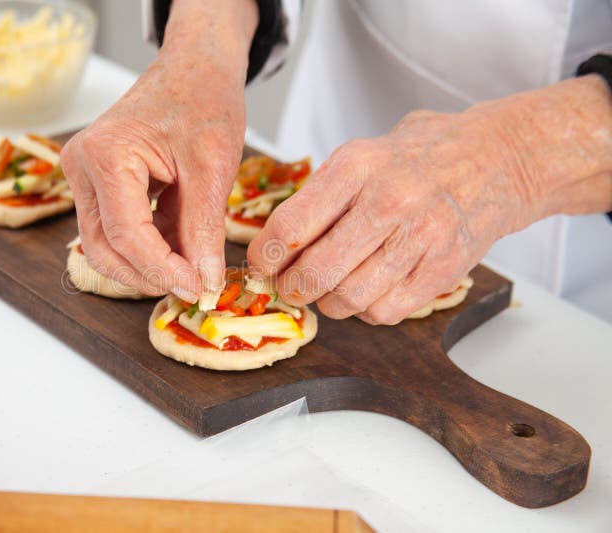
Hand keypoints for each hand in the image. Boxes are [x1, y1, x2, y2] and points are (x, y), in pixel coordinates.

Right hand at [61, 0, 257, 300]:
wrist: (195, 68)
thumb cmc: (203, 100)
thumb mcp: (212, 167)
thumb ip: (203, 228)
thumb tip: (203, 281)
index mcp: (106, 155)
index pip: (124, 234)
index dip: (161, 269)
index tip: (196, 287)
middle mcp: (83, 167)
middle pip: (103, 247)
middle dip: (147, 275)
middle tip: (191, 286)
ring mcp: (86, 176)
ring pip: (106, 244)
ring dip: (147, 264)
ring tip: (191, 266)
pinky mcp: (99, 184)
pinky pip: (116, 228)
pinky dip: (148, 245)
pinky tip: (181, 246)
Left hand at [248, 76, 611, 323]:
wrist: (496, 159)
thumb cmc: (417, 159)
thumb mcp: (361, 155)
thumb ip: (319, 196)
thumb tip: (273, 244)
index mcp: (357, 166)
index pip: (290, 226)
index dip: (265, 256)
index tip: (261, 265)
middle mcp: (389, 200)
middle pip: (316, 270)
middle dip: (292, 288)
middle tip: (289, 287)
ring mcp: (421, 236)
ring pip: (349, 298)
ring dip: (328, 303)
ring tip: (328, 291)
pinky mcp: (445, 268)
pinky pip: (385, 312)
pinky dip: (366, 311)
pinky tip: (366, 292)